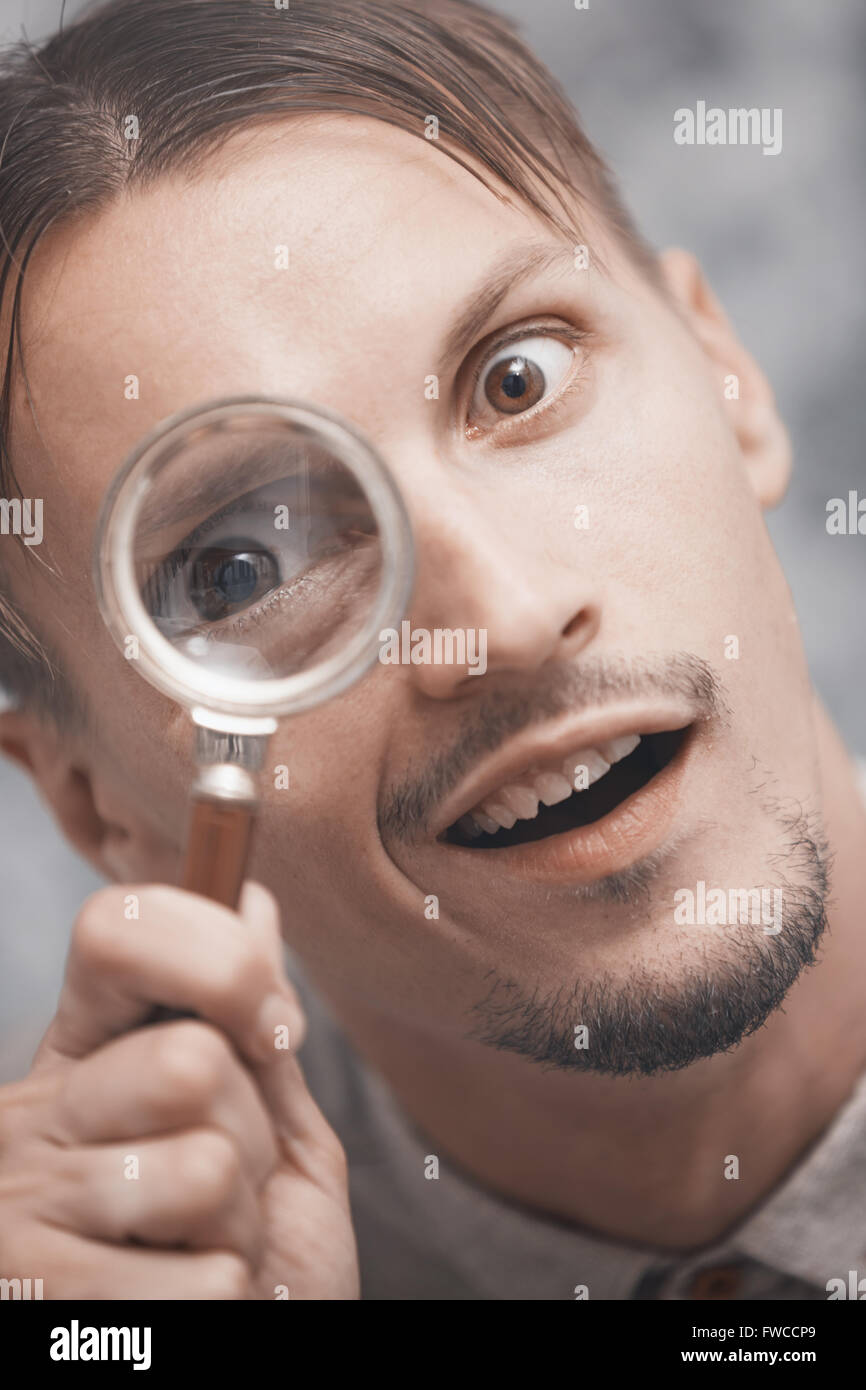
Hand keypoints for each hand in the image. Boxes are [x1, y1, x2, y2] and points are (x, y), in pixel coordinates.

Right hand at [0, 882, 358, 1298]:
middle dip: (251, 1133)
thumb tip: (250, 900)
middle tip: (228, 1189)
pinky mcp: (43, 1303)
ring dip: (242, 1228)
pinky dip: (229, 1301)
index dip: (217, 961)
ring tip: (203, 1253)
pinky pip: (207, 1278)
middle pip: (189, 1058)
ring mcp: (21, 1215)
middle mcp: (31, 1119)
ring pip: (204, 1167)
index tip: (274, 1030)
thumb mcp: (262, 1123)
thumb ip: (251, 1026)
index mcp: (82, 1059)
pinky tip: (180, 1309)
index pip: (114, 931)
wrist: (244, 1354)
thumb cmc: (252, 1245)